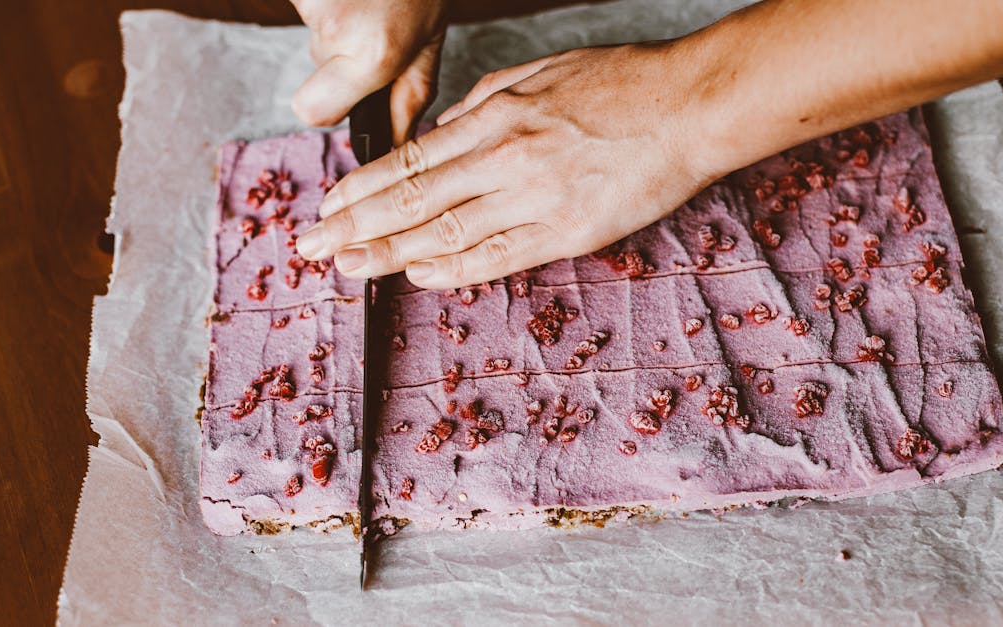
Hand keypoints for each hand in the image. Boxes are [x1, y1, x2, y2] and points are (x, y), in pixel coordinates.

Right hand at [290, 0, 444, 143]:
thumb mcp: (428, 44)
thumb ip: (408, 99)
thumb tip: (389, 145)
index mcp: (373, 55)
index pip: (311, 111)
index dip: (325, 105)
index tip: (344, 92)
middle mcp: (338, 29)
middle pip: (313, 72)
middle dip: (336, 60)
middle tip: (370, 28)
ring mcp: (313, 2)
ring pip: (313, 37)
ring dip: (336, 25)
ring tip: (367, 3)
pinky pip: (306, 8)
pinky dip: (324, 3)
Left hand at [295, 41, 723, 288]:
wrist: (688, 109)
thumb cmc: (620, 85)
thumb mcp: (538, 75)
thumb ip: (482, 108)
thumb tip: (439, 138)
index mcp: (496, 117)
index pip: (411, 161)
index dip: (362, 187)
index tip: (329, 205)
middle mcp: (506, 159)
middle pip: (413, 200)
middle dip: (356, 225)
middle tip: (314, 247)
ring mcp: (536, 199)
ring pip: (446, 233)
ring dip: (390, 253)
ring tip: (350, 267)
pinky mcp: (568, 231)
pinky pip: (499, 257)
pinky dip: (455, 269)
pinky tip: (420, 276)